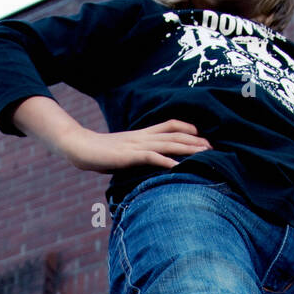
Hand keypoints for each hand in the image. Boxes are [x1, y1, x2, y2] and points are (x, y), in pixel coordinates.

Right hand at [59, 119, 212, 173]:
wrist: (79, 148)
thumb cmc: (98, 153)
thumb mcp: (122, 153)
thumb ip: (136, 155)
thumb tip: (146, 163)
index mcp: (142, 134)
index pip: (170, 125)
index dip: (188, 129)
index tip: (202, 136)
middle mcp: (143, 137)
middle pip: (175, 134)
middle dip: (196, 140)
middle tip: (214, 147)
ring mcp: (137, 145)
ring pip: (169, 144)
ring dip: (189, 149)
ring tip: (205, 153)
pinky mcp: (129, 156)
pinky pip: (153, 158)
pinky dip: (168, 162)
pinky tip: (180, 168)